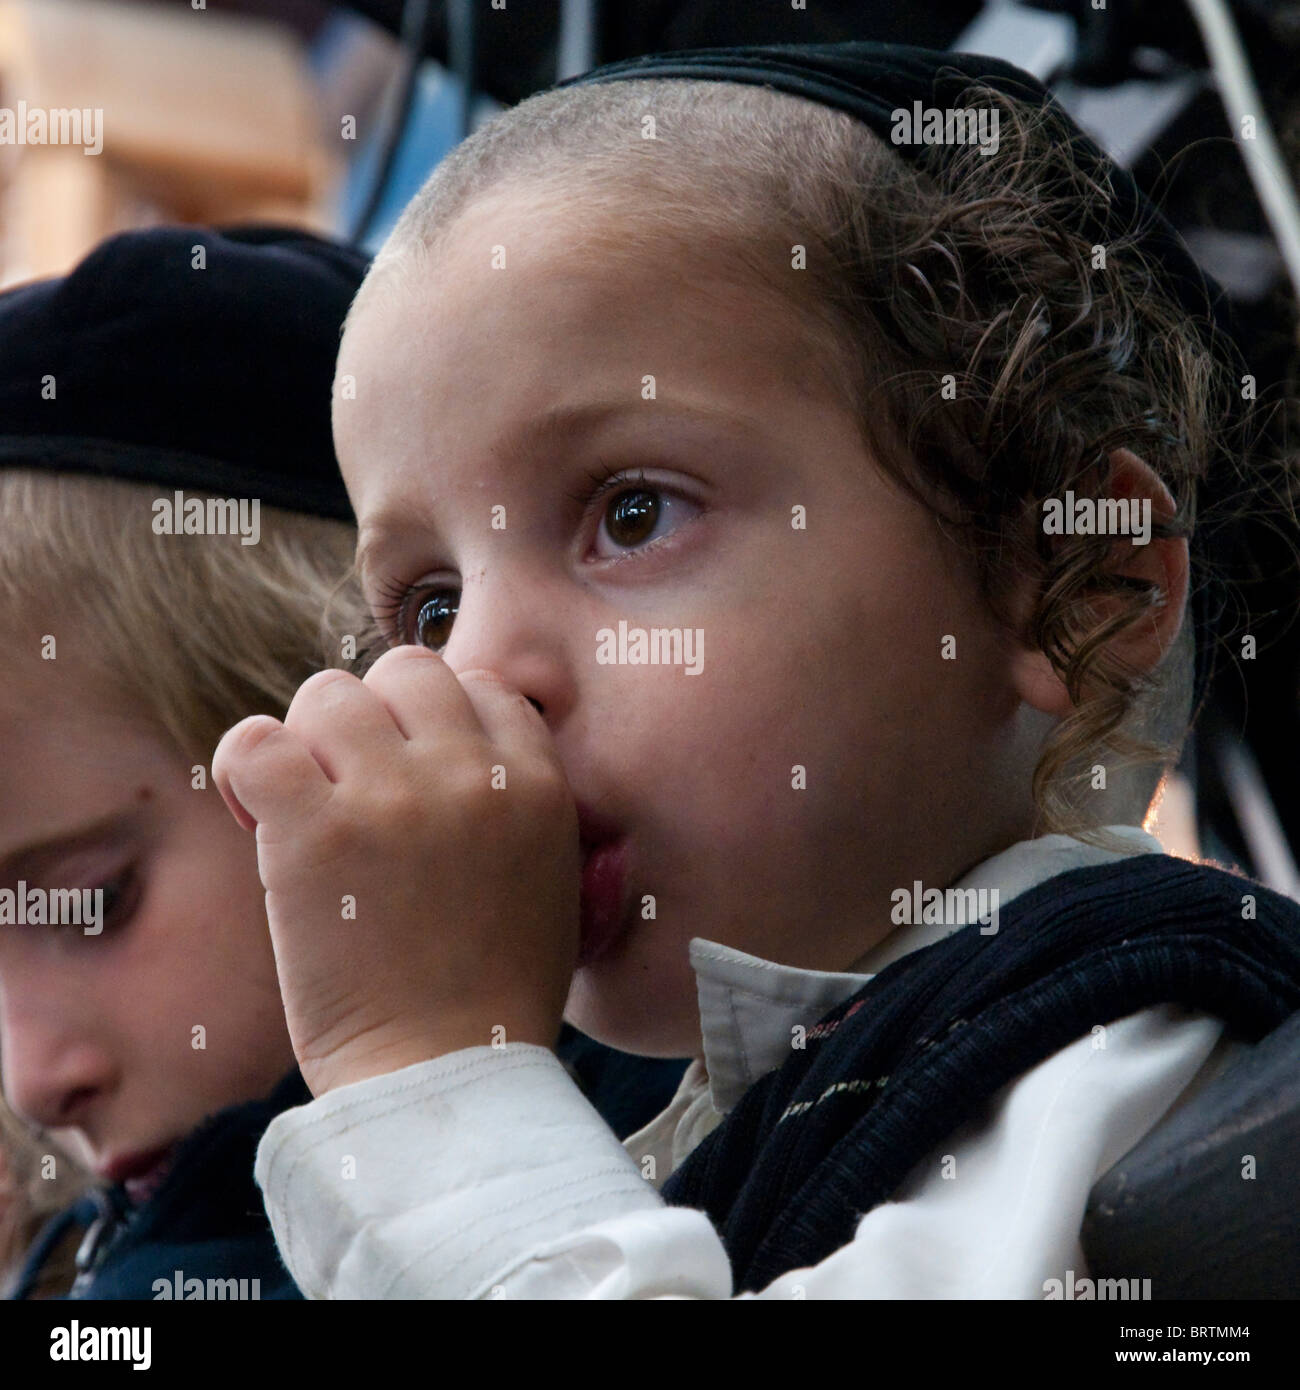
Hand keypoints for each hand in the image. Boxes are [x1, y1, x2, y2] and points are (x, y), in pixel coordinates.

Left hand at [212, 646, 579, 1095]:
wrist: (448, 1074)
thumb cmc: (498, 991)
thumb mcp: (553, 878)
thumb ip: (523, 803)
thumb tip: (467, 748)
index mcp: (538, 783)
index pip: (480, 687)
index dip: (439, 721)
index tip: (415, 768)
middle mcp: (470, 774)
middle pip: (405, 670)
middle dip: (375, 716)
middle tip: (355, 780)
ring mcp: (392, 797)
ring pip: (329, 693)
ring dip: (311, 740)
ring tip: (308, 802)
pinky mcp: (314, 833)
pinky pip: (258, 743)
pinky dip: (247, 765)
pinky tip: (256, 809)